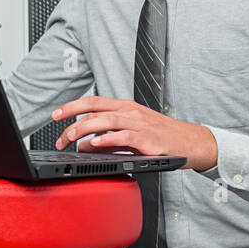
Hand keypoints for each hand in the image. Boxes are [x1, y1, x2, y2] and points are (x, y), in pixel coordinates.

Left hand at [51, 96, 218, 171]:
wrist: (193, 143)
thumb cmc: (163, 137)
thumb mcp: (131, 135)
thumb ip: (107, 139)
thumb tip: (84, 145)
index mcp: (125, 108)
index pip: (93, 102)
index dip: (72, 107)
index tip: (55, 115)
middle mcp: (131, 112)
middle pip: (94, 110)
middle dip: (72, 123)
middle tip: (59, 137)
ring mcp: (140, 123)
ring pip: (106, 120)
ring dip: (84, 129)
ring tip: (70, 139)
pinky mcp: (149, 139)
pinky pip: (124, 137)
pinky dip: (107, 140)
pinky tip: (95, 144)